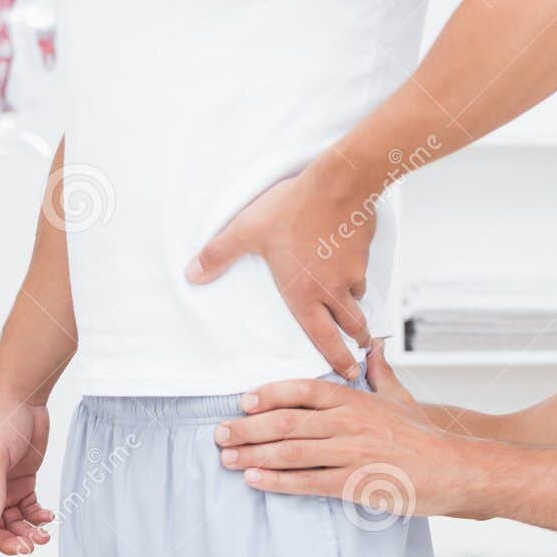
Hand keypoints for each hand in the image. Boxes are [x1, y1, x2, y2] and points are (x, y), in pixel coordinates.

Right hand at [0, 394, 53, 556]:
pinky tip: (49, 518)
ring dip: (26, 531)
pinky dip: (37, 516)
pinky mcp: (22, 481)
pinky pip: (27, 508)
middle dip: (8, 541)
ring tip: (44, 536)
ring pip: (11, 521)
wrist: (24, 397)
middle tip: (29, 548)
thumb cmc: (0, 420)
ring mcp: (2, 486)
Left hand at [186, 162, 372, 379]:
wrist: (339, 184)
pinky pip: (362, 273)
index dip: (336, 358)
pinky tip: (349, 265)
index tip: (347, 371)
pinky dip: (357, 276)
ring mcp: (351, 273)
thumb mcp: (247, 231)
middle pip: (350, 326)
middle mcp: (331, 290)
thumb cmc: (293, 209)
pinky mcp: (363, 254)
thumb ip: (219, 255)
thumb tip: (192, 275)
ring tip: (352, 307)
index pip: (322, 338)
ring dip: (354, 307)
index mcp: (303, 294)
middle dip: (355, 341)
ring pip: (357, 299)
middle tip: (359, 349)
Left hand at [215, 342, 466, 516]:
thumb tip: (373, 346)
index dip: (269, 394)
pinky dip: (277, 481)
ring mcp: (350, 452)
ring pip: (290, 451)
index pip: (303, 390)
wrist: (454, 468)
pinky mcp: (354, 482)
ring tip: (228, 458)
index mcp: (355, 400)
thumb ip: (379, 373)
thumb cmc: (425, 437)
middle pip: (286, 421)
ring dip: (253, 454)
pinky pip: (307, 481)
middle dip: (247, 428)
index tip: (243, 401)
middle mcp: (348, 422)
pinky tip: (256, 480)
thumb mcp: (400, 398)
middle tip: (220, 433)